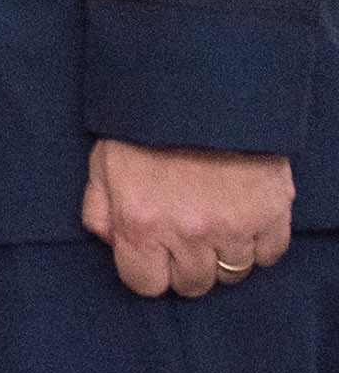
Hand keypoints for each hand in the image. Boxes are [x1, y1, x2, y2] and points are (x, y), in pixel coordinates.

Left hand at [81, 138, 292, 297]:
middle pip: (192, 285)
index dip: (148, 269)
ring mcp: (234, 226)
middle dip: (185, 265)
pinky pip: (269, 254)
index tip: (154, 253)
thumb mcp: (104, 163)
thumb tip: (111, 243)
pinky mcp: (272, 213)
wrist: (202, 88)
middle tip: (185, 235)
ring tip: (215, 221)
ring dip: (223, 255)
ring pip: (232, 274)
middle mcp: (188, 233)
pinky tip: (244, 220)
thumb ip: (99, 209)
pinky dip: (258, 243)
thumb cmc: (146, 125)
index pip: (146, 284)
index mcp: (140, 223)